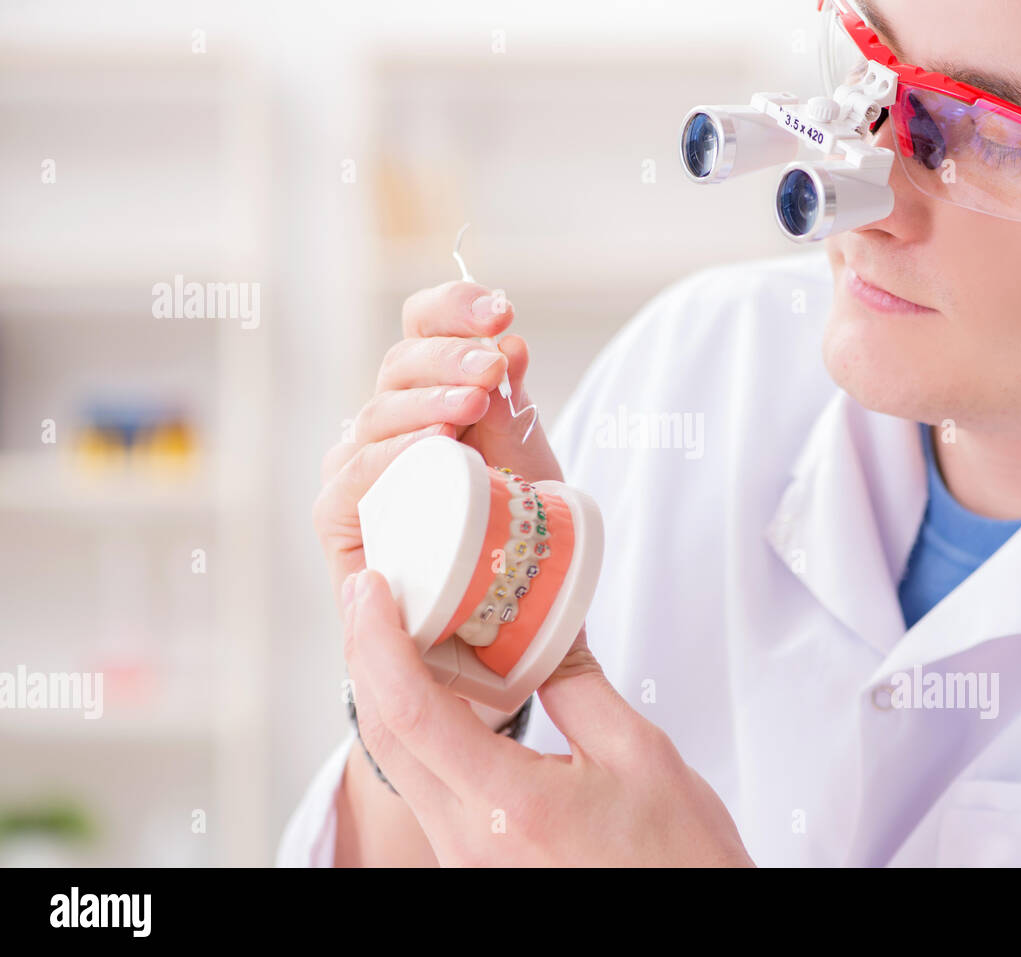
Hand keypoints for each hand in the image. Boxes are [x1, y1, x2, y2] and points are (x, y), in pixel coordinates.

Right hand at [313, 282, 563, 618]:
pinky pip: (353, 479)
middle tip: (493, 366)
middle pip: (399, 363)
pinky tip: (429, 443)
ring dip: (425, 400)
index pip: (423, 331)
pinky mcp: (341, 521)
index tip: (502, 310)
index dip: (453, 309)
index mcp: (430, 397)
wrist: (503, 639)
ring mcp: (360, 471)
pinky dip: (391, 457)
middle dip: (449, 354)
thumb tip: (510, 342)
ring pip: (377, 413)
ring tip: (473, 402)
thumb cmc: (515, 546)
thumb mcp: (527, 467)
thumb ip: (514, 408)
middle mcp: (388, 427)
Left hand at [343, 568, 755, 866]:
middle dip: (365, 656)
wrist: (689, 927)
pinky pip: (425, 785)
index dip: (380, 641)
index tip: (373, 588)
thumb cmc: (678, 861)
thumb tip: (549, 621)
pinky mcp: (474, 863)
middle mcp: (468, 842)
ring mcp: (464, 860)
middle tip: (368, 592)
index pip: (412, 712)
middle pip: (384, 737)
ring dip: (386, 691)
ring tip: (395, 628)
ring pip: (398, 763)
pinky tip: (432, 691)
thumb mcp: (639, 754)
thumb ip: (580, 684)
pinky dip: (415, 728)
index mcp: (510, 807)